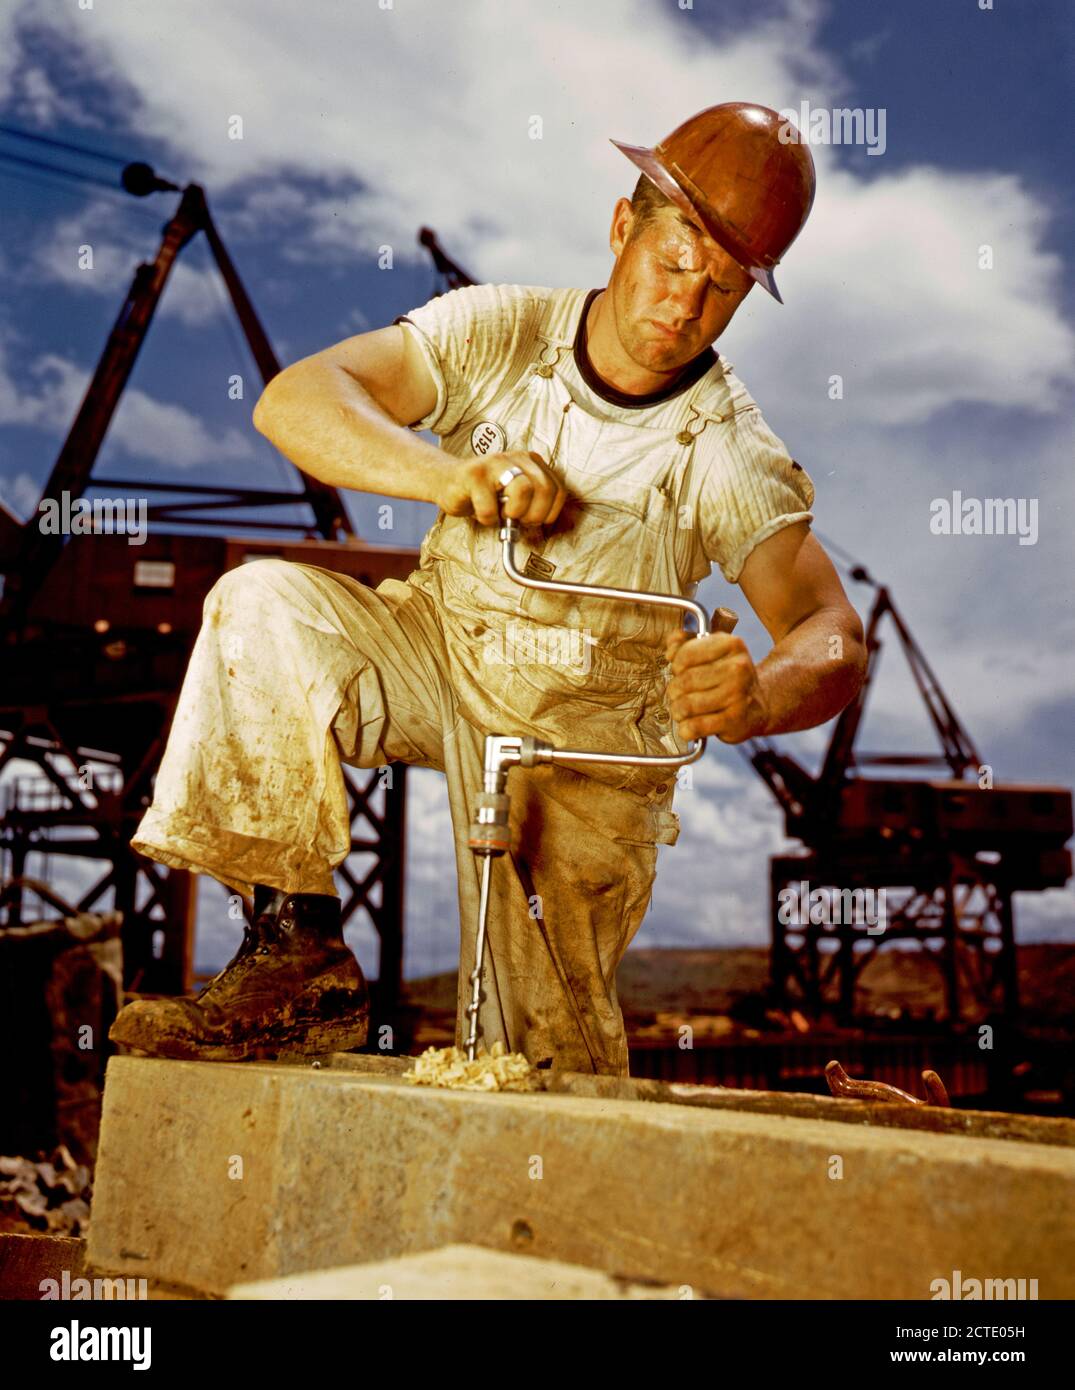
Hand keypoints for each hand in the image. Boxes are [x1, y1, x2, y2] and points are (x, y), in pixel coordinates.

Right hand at [436, 450, 567, 526]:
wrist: (449, 483)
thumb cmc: (486, 495)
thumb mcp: (518, 500)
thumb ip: (541, 508)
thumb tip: (571, 523)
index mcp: (532, 462)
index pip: (558, 489)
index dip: (549, 512)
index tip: (533, 520)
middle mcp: (517, 458)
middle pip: (544, 488)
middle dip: (535, 515)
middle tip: (519, 521)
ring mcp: (495, 463)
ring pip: (522, 489)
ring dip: (514, 513)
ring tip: (501, 514)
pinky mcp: (474, 475)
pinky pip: (490, 507)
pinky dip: (488, 519)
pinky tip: (482, 513)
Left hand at [663, 629, 769, 743]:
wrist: (756, 706)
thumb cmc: (725, 677)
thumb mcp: (711, 652)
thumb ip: (684, 644)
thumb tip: (670, 651)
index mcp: (732, 645)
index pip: (686, 655)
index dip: (676, 666)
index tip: (680, 672)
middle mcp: (739, 669)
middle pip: (685, 681)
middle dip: (674, 691)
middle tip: (678, 695)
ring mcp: (738, 696)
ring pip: (686, 705)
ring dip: (678, 711)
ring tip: (683, 710)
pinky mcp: (735, 721)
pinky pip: (695, 726)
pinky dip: (686, 729)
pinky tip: (689, 727)